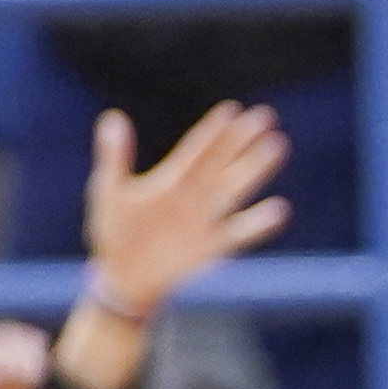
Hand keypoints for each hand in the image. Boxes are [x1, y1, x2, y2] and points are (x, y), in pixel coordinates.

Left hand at [83, 103, 290, 315]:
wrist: (123, 278)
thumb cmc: (114, 232)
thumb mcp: (108, 191)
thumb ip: (114, 157)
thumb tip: (112, 118)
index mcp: (171, 180)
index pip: (197, 149)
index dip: (213, 131)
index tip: (232, 110)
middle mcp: (194, 195)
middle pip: (223, 162)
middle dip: (242, 140)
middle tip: (265, 116)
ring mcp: (206, 220)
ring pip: (235, 189)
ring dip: (255, 169)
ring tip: (277, 145)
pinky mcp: (212, 247)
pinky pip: (238, 233)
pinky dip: (258, 223)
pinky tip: (279, 209)